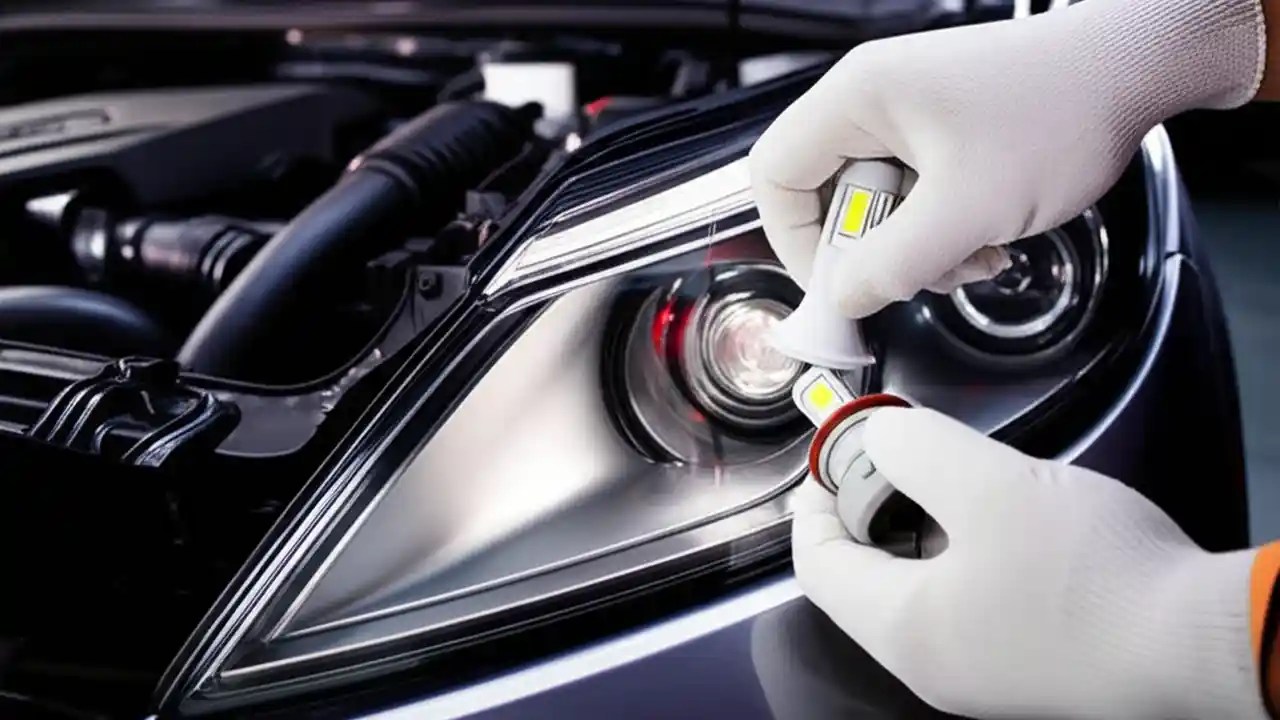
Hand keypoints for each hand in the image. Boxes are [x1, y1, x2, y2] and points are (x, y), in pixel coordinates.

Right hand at [749, 0, 1261, 317]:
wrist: (1136, 71)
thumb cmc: (1057, 115)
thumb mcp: (966, 210)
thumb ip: (893, 265)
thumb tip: (843, 299)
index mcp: (856, 99)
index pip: (775, 175)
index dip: (794, 240)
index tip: (836, 284)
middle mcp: (872, 100)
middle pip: (828, 196)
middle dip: (872, 251)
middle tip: (917, 274)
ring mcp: (908, 114)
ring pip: (877, 205)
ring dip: (916, 249)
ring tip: (972, 254)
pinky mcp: (941, 130)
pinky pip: (914, 196)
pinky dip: (943, 231)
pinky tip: (988, 238)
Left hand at [791, 408, 1266, 718]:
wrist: (1203, 645)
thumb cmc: (1090, 573)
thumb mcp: (987, 484)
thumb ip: (913, 450)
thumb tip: (875, 438)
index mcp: (901, 630)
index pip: (816, 564)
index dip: (815, 499)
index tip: (837, 451)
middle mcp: (928, 666)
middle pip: (862, 578)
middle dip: (868, 507)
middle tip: (897, 454)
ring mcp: (977, 674)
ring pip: (915, 589)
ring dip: (917, 526)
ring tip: (950, 475)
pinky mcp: (1023, 667)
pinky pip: (962, 604)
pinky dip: (959, 554)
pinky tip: (997, 519)